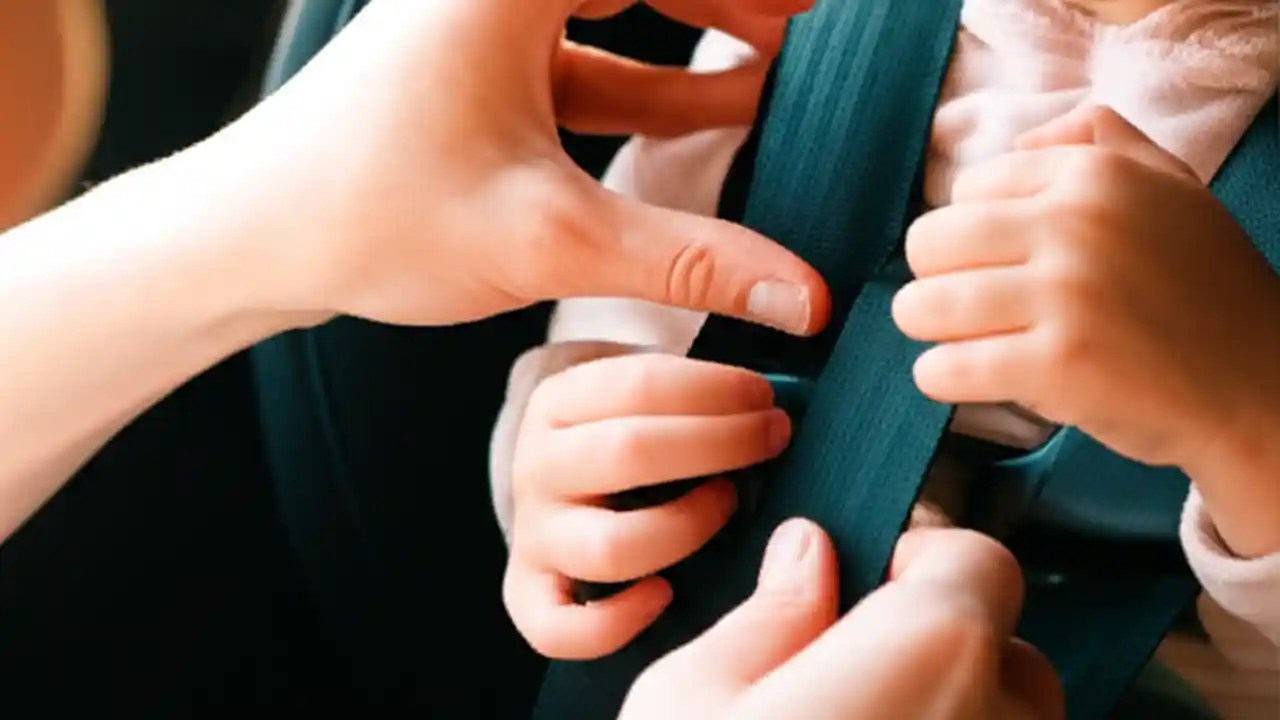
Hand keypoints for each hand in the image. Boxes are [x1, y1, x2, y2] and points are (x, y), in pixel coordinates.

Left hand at [191, 0, 828, 332]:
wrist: (250, 241)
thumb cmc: (372, 217)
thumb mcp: (550, 238)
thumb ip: (688, 261)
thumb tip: (806, 294)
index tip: (838, 14)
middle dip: (741, 5)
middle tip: (826, 38)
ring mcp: (484, 20)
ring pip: (622, 11)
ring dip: (702, 45)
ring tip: (790, 79)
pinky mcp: (478, 67)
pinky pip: (587, 58)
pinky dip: (650, 86)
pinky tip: (716, 121)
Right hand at [504, 353, 791, 657]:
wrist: (558, 486)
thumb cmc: (626, 431)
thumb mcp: (640, 381)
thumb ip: (706, 365)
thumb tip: (790, 331)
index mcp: (557, 402)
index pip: (638, 384)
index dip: (714, 389)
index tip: (765, 399)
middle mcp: (535, 467)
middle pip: (629, 451)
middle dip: (720, 441)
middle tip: (771, 438)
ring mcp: (534, 536)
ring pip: (611, 546)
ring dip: (687, 526)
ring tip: (726, 503)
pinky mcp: (530, 595)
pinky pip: (561, 628)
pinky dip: (617, 622)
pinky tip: (665, 594)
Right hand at [621, 520, 1062, 718]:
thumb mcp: (695, 695)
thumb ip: (769, 616)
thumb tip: (805, 556)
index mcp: (928, 655)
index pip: (975, 563)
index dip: (921, 559)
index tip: (870, 578)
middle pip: (1008, 651)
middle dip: (945, 644)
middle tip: (860, 662)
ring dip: (959, 709)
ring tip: (868, 716)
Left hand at [893, 105, 1279, 470]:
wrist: (1259, 386)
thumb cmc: (1202, 288)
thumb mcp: (1168, 185)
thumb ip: (1096, 140)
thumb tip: (1018, 141)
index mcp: (1094, 174)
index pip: (965, 189)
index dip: (972, 232)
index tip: (1000, 262)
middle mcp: (1077, 224)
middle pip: (929, 242)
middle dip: (936, 278)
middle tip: (968, 305)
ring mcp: (1067, 296)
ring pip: (923, 306)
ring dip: (930, 330)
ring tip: (962, 341)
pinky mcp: (1056, 366)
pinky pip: (944, 368)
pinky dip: (941, 378)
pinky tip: (968, 378)